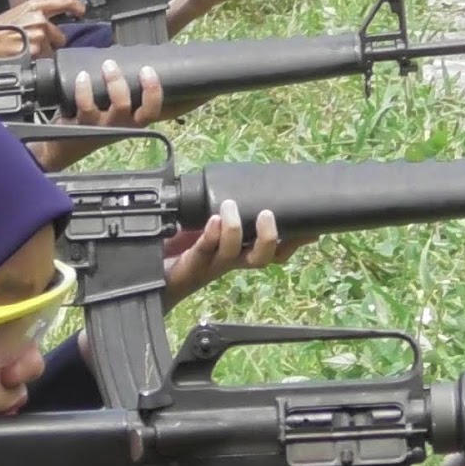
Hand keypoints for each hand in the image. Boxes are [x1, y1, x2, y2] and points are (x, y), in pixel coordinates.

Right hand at [0, 0, 85, 57]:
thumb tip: (42, 10)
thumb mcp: (13, 13)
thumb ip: (31, 10)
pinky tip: (24, 56)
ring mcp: (39, 35)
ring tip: (25, 50)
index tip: (81, 11)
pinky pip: (44, 59)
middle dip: (51, 42)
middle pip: (60, 34)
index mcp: (34, 6)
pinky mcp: (36, 50)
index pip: (64, 2)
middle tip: (33, 43)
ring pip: (52, 49)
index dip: (76, 7)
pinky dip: (37, 60)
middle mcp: (39, 19)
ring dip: (42, 53)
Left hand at [31, 61, 161, 170]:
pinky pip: (86, 107)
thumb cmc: (94, 120)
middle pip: (138, 110)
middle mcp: (120, 127)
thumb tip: (126, 58)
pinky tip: (82, 77)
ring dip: (114, 83)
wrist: (64, 144)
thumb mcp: (112, 111)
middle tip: (117, 64)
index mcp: (132, 122)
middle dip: (134, 85)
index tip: (148, 70)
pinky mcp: (82, 127)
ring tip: (106, 65)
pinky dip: (84, 89)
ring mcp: (101, 128)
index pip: (152, 112)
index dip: (155, 92)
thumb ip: (121, 92)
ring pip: (116, 107)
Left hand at [161, 202, 314, 309]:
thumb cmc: (179, 251)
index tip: (312, 228)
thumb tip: (238, 185)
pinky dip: (209, 235)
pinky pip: (203, 251)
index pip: (275, 252)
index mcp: (239, 252)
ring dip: (234, 229)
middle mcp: (229, 261)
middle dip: (270, 238)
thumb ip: (223, 211)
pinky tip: (211, 221)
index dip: (295, 242)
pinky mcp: (190, 266)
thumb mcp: (205, 226)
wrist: (152, 280)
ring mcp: (211, 265)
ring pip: (233, 254)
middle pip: (262, 259)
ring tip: (229, 207)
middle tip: (268, 215)